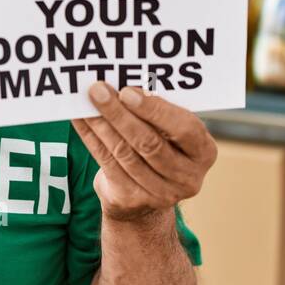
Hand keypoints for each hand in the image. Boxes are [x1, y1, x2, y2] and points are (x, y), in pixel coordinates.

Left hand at [70, 82, 216, 221]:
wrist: (145, 200)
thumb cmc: (159, 148)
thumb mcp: (169, 133)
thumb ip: (157, 113)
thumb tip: (123, 84)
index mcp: (204, 153)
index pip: (184, 129)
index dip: (154, 110)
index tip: (127, 91)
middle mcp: (187, 177)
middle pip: (149, 143)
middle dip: (120, 114)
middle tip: (98, 91)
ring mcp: (161, 193)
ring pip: (124, 153)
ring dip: (101, 125)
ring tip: (85, 104)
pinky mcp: (132, 199)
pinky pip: (107, 163)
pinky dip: (91, 138)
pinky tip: (80, 120)